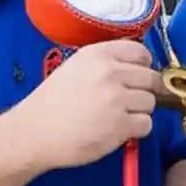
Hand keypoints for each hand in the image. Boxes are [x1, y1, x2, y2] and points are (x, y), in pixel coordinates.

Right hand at [11, 39, 159, 169]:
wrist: (34, 132)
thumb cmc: (51, 103)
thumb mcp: (75, 67)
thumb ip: (104, 63)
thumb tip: (134, 68)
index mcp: (98, 54)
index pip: (141, 53)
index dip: (142, 67)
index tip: (136, 78)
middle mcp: (110, 73)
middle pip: (150, 78)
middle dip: (143, 91)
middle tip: (127, 102)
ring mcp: (117, 99)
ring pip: (150, 102)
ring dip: (139, 112)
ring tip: (117, 117)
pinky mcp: (120, 125)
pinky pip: (146, 124)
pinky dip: (136, 130)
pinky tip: (117, 131)